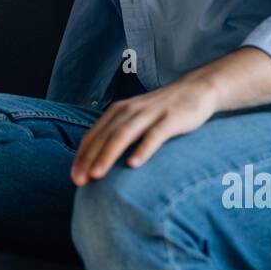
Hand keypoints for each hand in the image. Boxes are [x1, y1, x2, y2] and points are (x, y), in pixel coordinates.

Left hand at [70, 76, 220, 184]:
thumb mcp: (136, 118)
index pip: (93, 135)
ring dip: (108, 155)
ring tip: (96, 175)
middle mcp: (130, 110)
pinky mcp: (171, 118)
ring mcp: (150, 114)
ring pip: (124, 135)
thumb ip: (119, 134)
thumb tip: (99, 163)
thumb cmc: (162, 111)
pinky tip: (133, 164)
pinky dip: (142, 149)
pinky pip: (154, 135)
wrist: (197, 89)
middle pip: (105, 136)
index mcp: (118, 111)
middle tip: (79, 181)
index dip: (81, 156)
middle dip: (89, 159)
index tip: (74, 178)